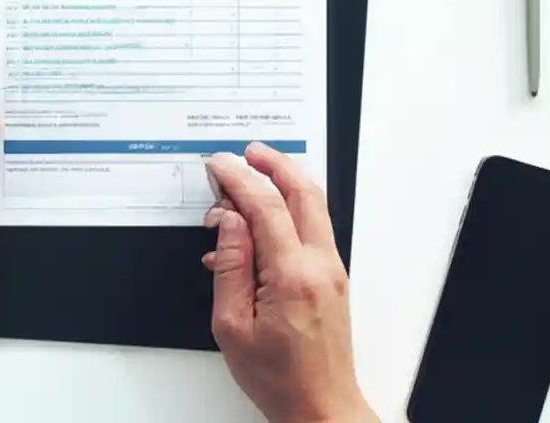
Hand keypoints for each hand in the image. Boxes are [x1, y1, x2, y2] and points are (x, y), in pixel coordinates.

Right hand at [204, 144, 376, 422]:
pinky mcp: (332, 277)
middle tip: (245, 152)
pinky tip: (255, 225)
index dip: (238, 178)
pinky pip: (310, 229)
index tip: (218, 165)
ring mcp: (331, 269)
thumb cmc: (278, 378)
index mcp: (292, 275)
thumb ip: (230, 266)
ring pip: (312, 205)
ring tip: (249, 177)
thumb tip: (229, 222)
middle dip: (273, 163)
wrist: (321, 406)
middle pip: (303, 191)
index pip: (265, 206)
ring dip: (283, 182)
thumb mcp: (232, 326)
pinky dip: (286, 211)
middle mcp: (319, 265)